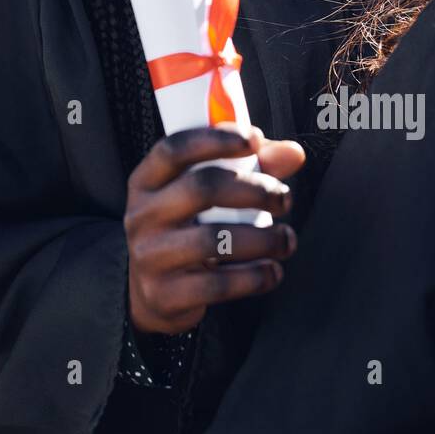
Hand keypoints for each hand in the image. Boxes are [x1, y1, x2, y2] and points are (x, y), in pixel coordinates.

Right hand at [124, 125, 304, 335]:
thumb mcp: (203, 193)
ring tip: (286, 239)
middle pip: (202, 189)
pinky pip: (220, 284)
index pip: (174, 149)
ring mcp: (150, 257)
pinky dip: (256, 276)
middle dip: (254, 190)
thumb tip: (293, 153)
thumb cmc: (187, 229)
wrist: (153, 293)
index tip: (253, 139)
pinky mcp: (166, 295)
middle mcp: (141, 216)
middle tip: (283, 198)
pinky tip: (272, 270)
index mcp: (146, 182)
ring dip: (264, 239)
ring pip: (215, 240)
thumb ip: (249, 166)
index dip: (215, 138)